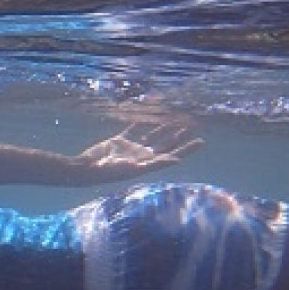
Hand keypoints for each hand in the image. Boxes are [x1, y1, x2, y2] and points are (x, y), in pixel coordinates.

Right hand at [73, 122, 203, 182]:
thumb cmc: (109, 172)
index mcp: (148, 163)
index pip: (173, 155)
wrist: (87, 168)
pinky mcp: (118, 141)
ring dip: (164, 129)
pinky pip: (132, 130)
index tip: (201, 141)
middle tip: (193, 127)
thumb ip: (156, 164)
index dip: (187, 149)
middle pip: (166, 145)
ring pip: (152, 136)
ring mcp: (130, 148)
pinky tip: (146, 117)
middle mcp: (142, 156)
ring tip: (177, 121)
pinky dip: (139, 124)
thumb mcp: (134, 169)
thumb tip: (177, 160)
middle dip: (180, 137)